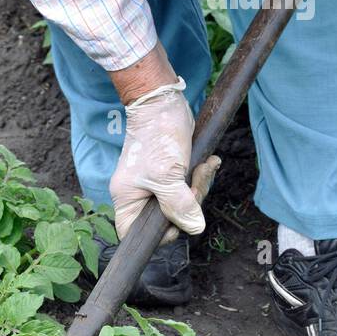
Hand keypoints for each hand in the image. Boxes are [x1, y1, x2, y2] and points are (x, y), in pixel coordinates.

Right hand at [110, 87, 218, 241]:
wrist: (163, 101)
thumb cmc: (157, 136)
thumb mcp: (167, 175)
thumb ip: (179, 205)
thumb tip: (195, 227)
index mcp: (128, 200)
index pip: (134, 233)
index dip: (158, 234)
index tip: (178, 219)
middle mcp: (139, 196)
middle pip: (165, 220)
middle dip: (188, 205)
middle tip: (196, 183)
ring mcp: (155, 185)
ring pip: (181, 204)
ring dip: (198, 187)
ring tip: (206, 166)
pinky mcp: (170, 174)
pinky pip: (188, 187)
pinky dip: (200, 177)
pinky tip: (209, 163)